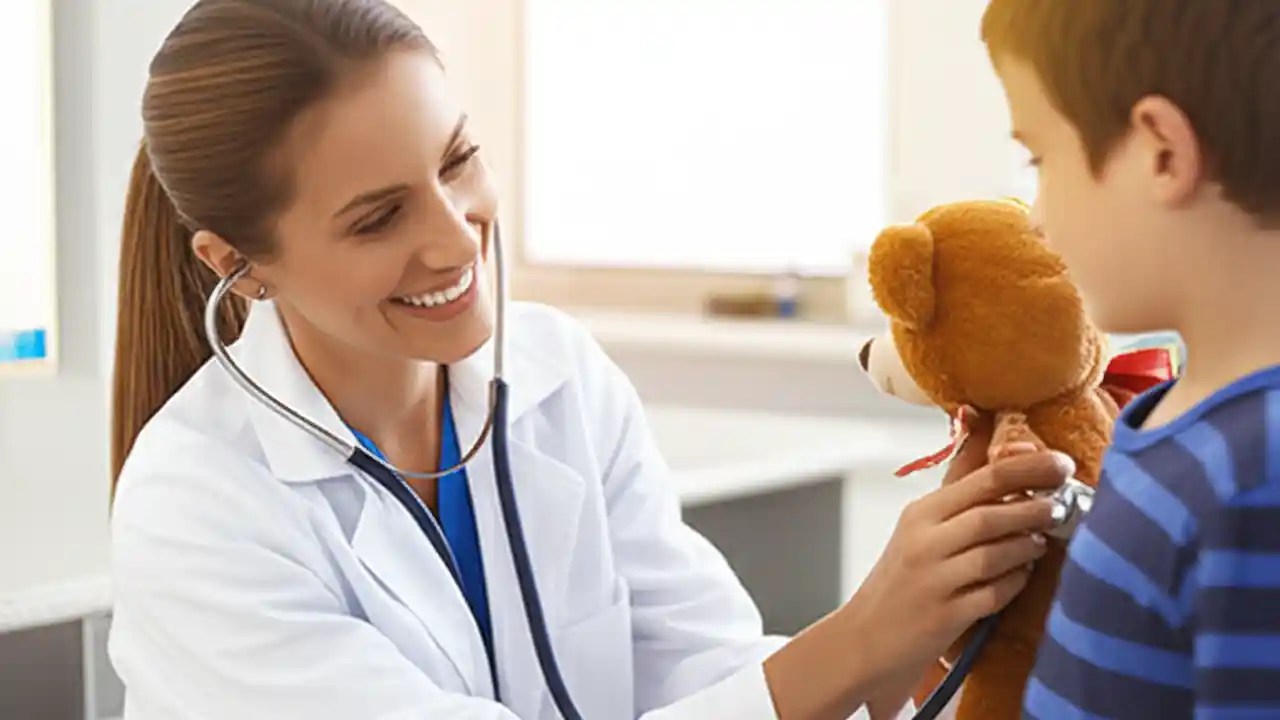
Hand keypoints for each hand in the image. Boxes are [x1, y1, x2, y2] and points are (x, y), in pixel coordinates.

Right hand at [848, 410, 1073, 701]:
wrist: (867, 637)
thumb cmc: (904, 578)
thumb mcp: (921, 527)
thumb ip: (961, 486)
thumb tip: (995, 433)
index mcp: (920, 513)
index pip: (982, 477)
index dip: (1029, 468)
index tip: (1061, 464)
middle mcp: (923, 543)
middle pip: (989, 515)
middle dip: (1034, 508)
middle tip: (1062, 505)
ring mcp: (933, 581)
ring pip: (994, 555)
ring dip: (1026, 546)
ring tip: (1041, 541)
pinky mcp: (944, 616)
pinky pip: (993, 595)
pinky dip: (1015, 583)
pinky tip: (1022, 575)